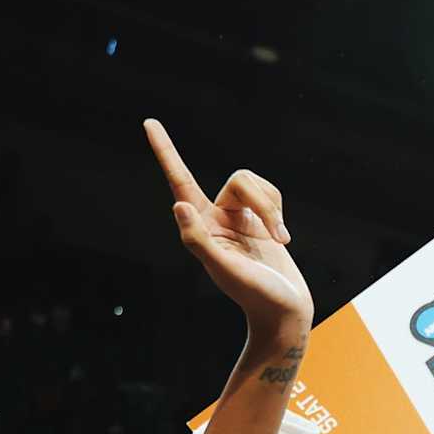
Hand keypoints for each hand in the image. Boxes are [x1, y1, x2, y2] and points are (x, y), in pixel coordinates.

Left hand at [143, 119, 311, 336]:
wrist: (284, 311)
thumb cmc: (255, 294)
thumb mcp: (224, 269)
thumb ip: (199, 239)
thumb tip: (178, 205)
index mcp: (200, 227)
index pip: (179, 182)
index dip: (165, 151)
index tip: (149, 122)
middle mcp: (216, 218)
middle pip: (241, 180)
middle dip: (264, 204)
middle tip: (280, 237)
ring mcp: (240, 217)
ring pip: (258, 186)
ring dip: (275, 211)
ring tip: (282, 242)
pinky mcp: (263, 219)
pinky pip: (272, 194)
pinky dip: (281, 213)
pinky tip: (281, 237)